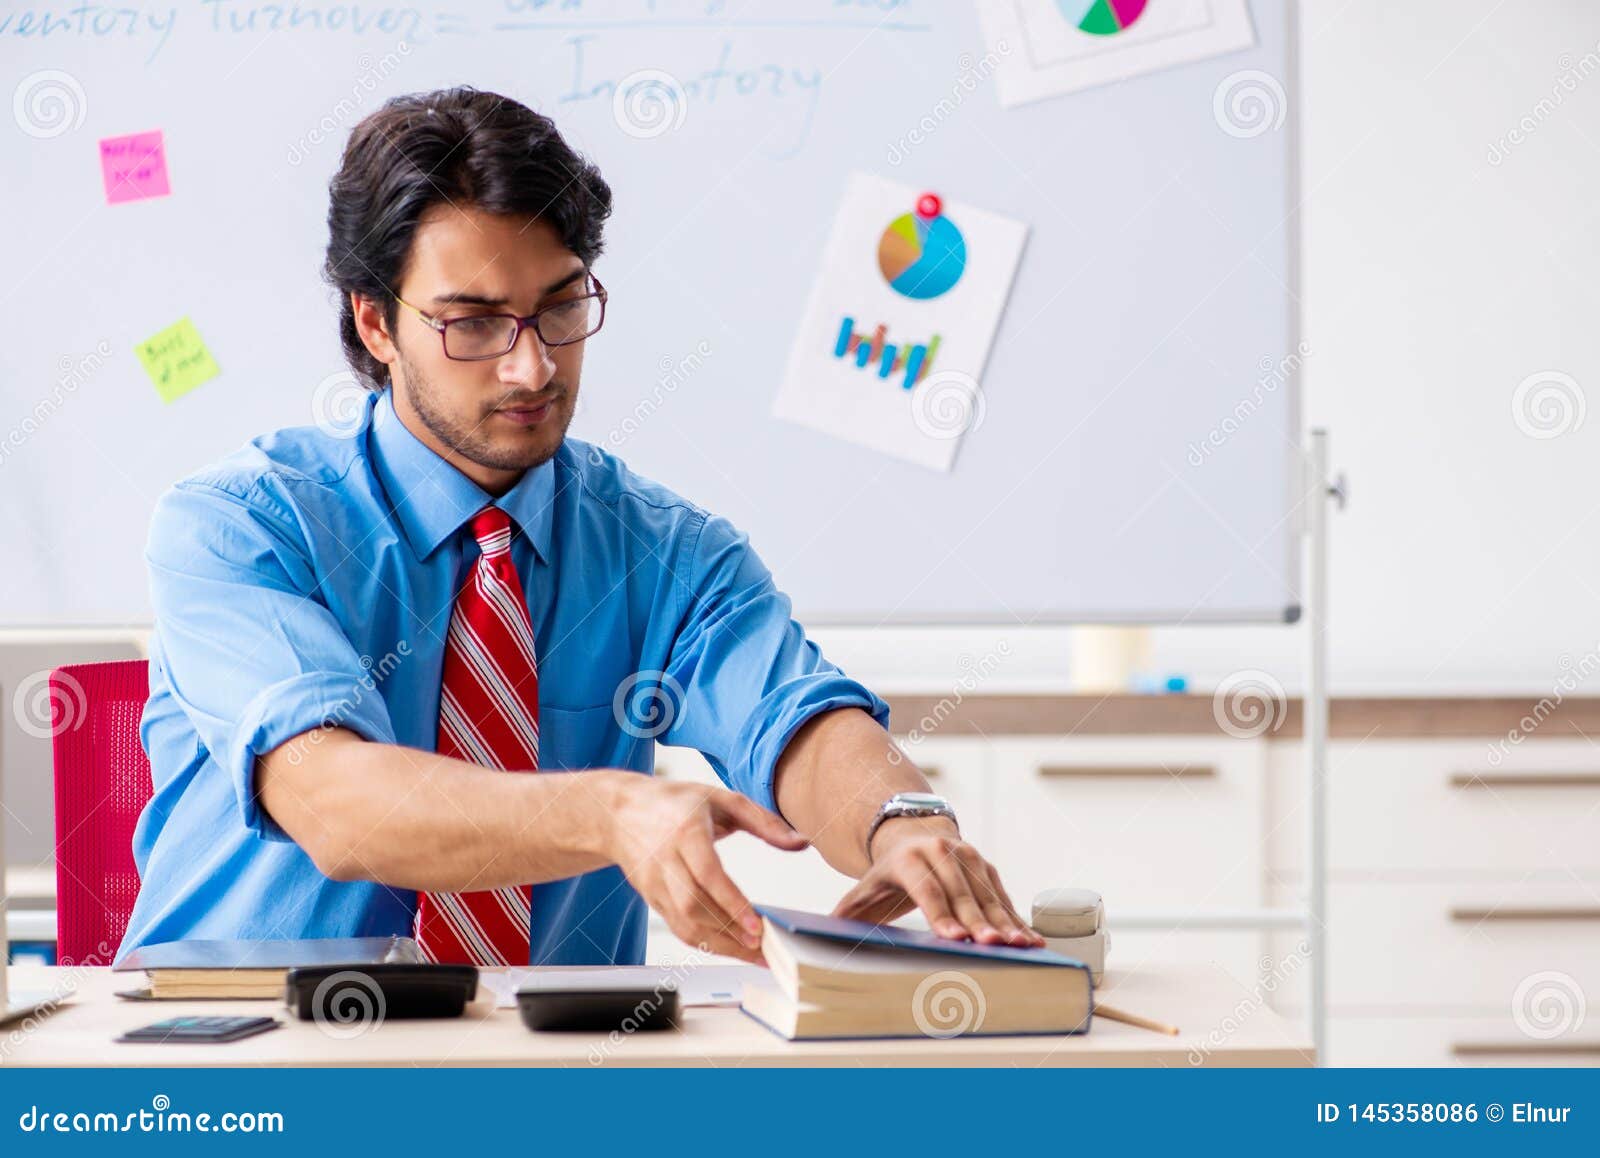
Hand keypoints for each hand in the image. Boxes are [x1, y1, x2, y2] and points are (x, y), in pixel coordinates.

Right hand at [600, 773, 807, 961]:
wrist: (617, 812)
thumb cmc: (673, 801)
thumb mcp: (720, 797)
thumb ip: (762, 820)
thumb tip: (800, 842)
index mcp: (684, 831)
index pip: (707, 874)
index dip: (732, 903)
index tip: (757, 926)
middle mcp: (665, 860)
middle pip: (695, 907)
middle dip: (730, 933)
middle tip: (763, 948)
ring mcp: (654, 884)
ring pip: (685, 924)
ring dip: (720, 945)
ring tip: (754, 955)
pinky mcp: (651, 899)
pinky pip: (678, 927)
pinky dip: (705, 943)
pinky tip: (730, 947)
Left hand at [831, 817, 1044, 947]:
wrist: (912, 832)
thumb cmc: (885, 875)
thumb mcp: (863, 890)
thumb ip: (844, 914)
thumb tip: (816, 938)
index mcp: (908, 859)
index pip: (927, 890)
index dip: (940, 914)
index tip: (953, 938)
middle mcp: (941, 854)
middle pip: (962, 894)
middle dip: (978, 922)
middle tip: (992, 947)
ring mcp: (967, 857)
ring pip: (988, 894)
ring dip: (1006, 922)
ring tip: (1021, 946)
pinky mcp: (986, 867)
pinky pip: (1003, 896)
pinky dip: (1017, 919)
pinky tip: (1030, 940)